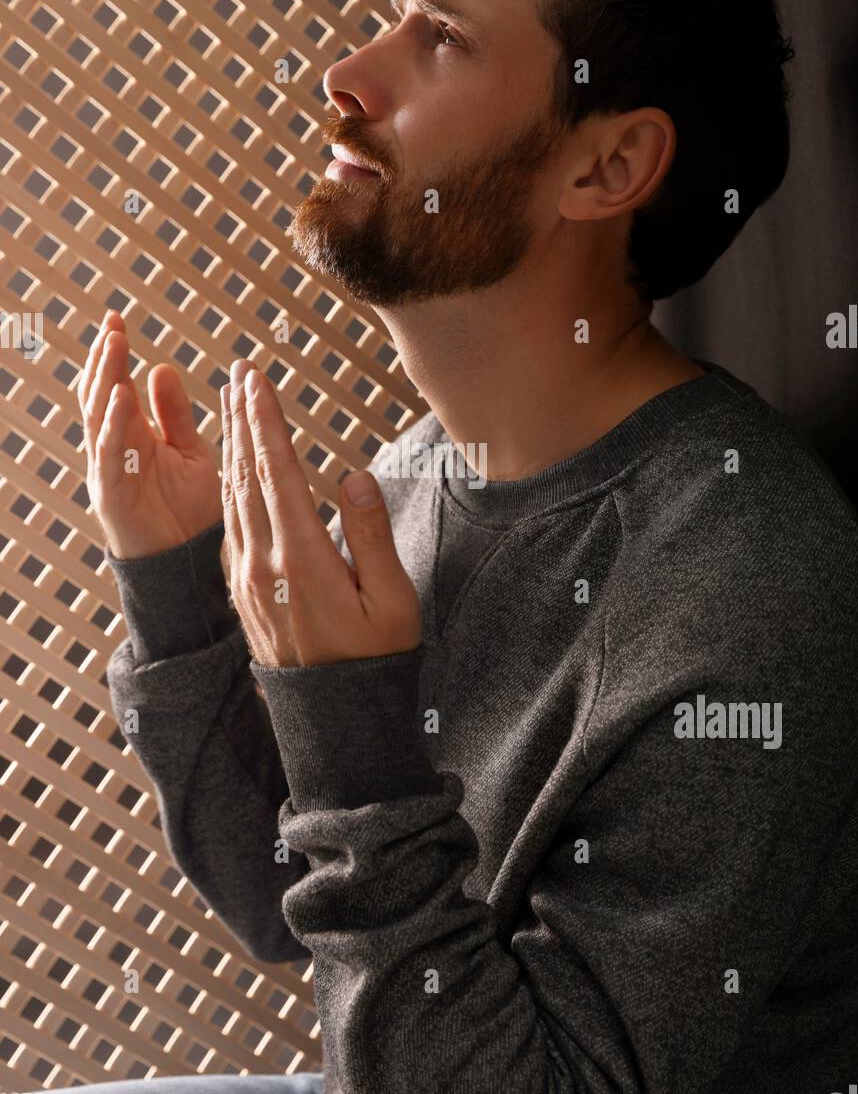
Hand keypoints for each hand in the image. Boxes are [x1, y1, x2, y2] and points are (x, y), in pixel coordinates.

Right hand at [79, 311, 222, 559]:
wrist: (186, 563)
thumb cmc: (186, 511)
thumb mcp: (189, 452)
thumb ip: (174, 414)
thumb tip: (160, 367)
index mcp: (132, 435)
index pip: (115, 385)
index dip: (114, 354)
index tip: (116, 320)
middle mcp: (115, 447)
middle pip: (101, 394)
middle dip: (105, 359)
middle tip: (112, 324)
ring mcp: (108, 469)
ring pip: (99, 416)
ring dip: (106, 379)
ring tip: (115, 345)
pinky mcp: (111, 493)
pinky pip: (110, 453)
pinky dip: (114, 424)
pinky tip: (122, 397)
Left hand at [222, 359, 420, 667]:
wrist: (333, 719)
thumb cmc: (374, 658)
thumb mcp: (390, 600)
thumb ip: (370, 536)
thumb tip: (352, 475)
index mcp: (302, 558)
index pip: (278, 473)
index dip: (266, 422)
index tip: (258, 380)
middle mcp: (265, 562)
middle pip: (247, 475)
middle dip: (243, 420)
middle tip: (240, 374)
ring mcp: (249, 578)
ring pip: (233, 498)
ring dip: (232, 447)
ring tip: (233, 405)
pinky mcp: (245, 591)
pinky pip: (230, 525)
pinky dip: (230, 485)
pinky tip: (233, 467)